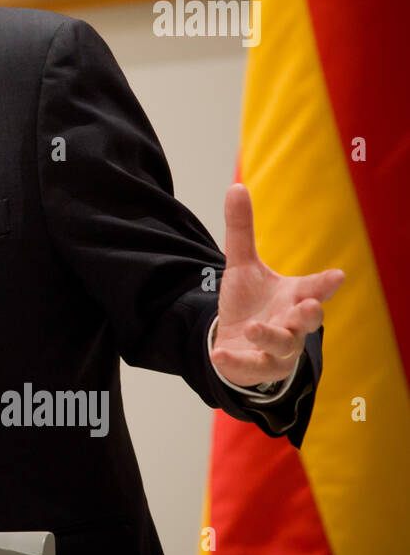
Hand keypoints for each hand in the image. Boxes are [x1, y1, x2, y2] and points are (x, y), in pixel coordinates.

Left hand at [211, 183, 344, 387]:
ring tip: (251, 328)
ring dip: (270, 337)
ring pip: (283, 346)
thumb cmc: (250, 301)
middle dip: (309, 314)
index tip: (336, 276)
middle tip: (309, 307)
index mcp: (295, 297)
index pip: (315, 289)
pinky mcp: (259, 367)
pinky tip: (218, 354)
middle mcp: (292, 323)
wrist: (236, 340)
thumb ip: (241, 230)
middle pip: (308, 321)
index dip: (325, 284)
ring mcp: (278, 348)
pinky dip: (235, 361)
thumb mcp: (242, 265)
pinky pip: (250, 367)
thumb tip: (235, 187)